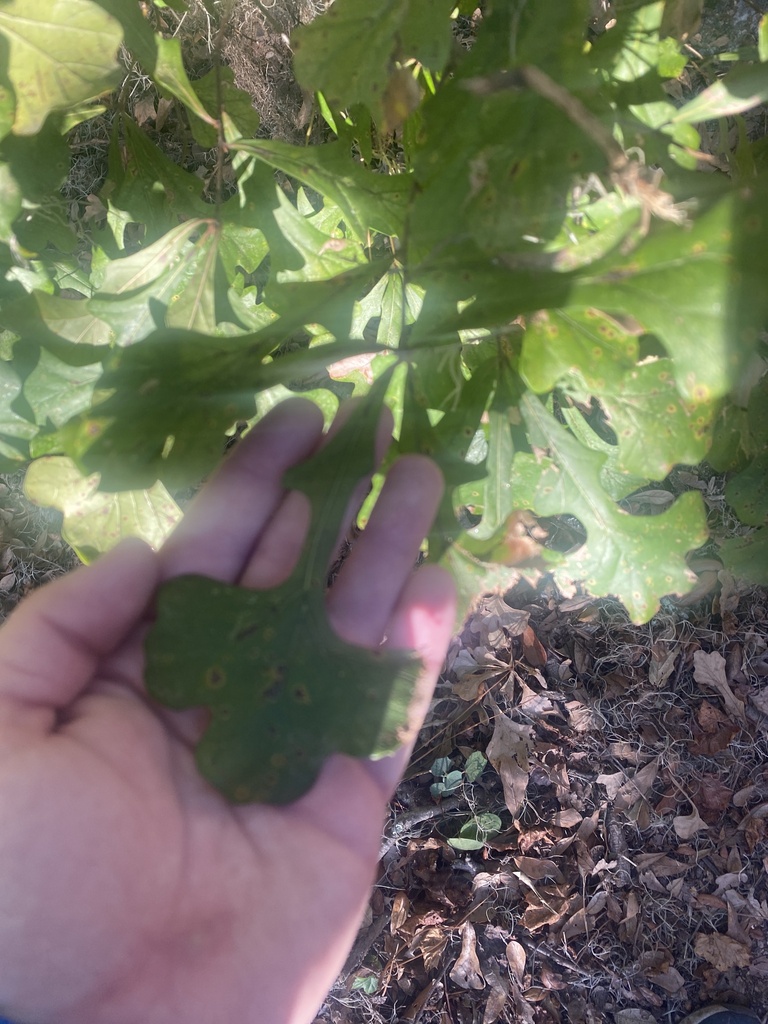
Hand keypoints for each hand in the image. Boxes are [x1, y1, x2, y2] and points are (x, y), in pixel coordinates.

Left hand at [0, 400, 455, 1023]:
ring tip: (419, 480)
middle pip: (289, 579)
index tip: (297, 420)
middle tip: (378, 430)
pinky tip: (435, 584)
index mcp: (137, 676)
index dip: (252, 483)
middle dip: (333, 503)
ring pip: (346, 630)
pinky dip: (415, 652)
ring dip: (384, 554)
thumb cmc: (24, 879)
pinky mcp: (343, 805)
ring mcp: (288, 748)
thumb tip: (152, 556)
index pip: (209, 556)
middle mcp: (218, 698)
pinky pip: (386, 714)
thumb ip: (64, 627)